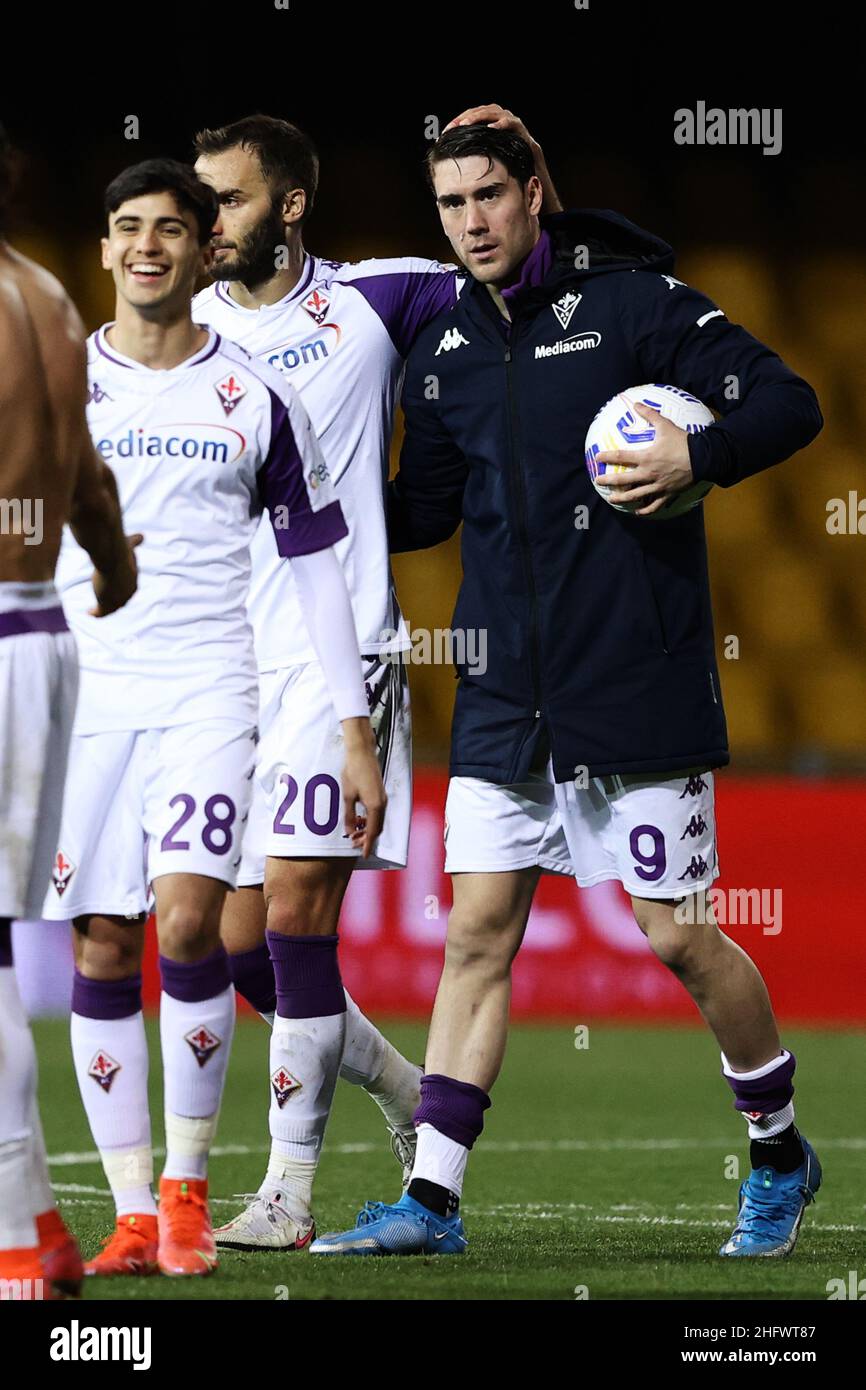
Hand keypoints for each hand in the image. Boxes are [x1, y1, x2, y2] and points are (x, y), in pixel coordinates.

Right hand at [89, 533, 141, 615]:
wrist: (112, 557)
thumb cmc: (120, 549)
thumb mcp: (128, 545)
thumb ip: (134, 542)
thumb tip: (141, 536)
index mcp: (133, 581)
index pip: (127, 590)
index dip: (119, 591)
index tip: (112, 592)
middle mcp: (127, 593)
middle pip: (119, 601)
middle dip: (112, 603)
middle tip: (103, 604)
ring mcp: (118, 600)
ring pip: (109, 608)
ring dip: (102, 610)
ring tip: (93, 611)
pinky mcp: (106, 604)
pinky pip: (100, 613)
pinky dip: (95, 614)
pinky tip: (89, 613)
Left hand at [341, 720, 386, 858]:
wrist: (361, 753)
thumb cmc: (353, 772)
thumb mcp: (347, 796)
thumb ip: (349, 816)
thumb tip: (350, 831)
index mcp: (375, 806)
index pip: (372, 831)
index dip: (367, 844)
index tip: (364, 854)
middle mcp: (382, 804)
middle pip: (377, 828)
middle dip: (366, 838)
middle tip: (353, 843)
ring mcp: (382, 798)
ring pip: (377, 820)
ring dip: (367, 829)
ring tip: (354, 832)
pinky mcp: (380, 794)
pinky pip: (377, 813)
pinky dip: (369, 820)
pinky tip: (359, 819)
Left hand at [445, 103, 538, 148]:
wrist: (526, 155)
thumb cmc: (503, 150)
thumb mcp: (485, 147)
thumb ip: (472, 144)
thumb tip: (450, 150)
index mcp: (487, 115)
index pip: (468, 115)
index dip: (456, 122)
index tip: (444, 132)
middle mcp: (497, 113)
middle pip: (477, 111)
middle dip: (464, 119)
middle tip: (453, 127)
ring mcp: (507, 117)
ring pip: (490, 113)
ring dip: (477, 118)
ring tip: (466, 125)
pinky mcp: (517, 125)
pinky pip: (508, 122)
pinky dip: (499, 124)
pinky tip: (491, 128)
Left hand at [593, 402, 693, 515]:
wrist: (703, 458)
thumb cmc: (683, 441)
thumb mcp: (666, 425)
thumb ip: (650, 415)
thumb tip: (636, 403)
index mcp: (646, 457)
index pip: (621, 457)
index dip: (607, 456)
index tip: (597, 457)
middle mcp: (649, 473)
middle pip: (624, 480)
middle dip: (609, 481)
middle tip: (598, 482)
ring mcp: (658, 485)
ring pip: (636, 496)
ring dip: (622, 498)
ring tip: (612, 500)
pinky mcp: (667, 493)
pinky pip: (654, 505)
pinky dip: (645, 510)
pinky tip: (638, 512)